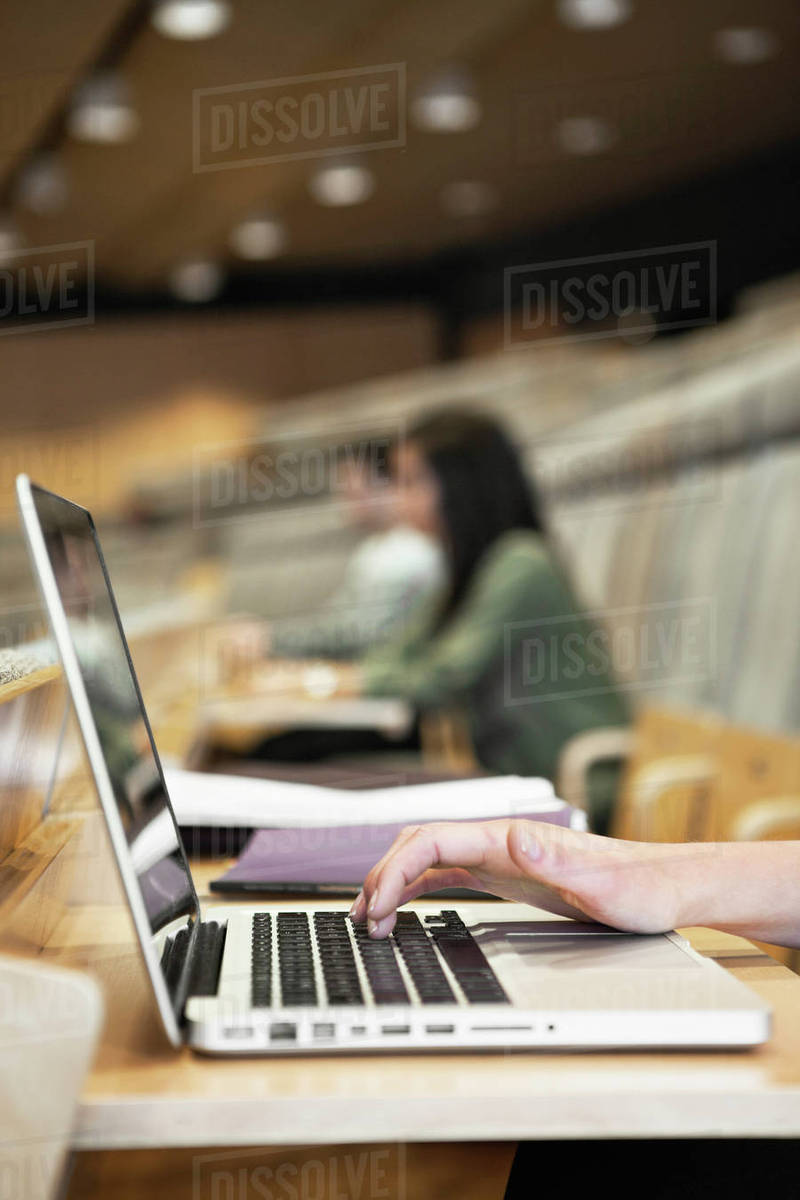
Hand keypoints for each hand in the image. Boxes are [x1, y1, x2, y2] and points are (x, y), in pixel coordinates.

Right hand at [350, 819, 685, 937]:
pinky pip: (447, 873)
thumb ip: (557, 860)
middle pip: (421, 844)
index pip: (433, 839)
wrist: (665, 887)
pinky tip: (402, 907)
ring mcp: (501, 856)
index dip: (394, 868)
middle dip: (383, 876)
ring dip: (394, 882)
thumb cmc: (639, 888)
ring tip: (369, 917)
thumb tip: (513, 837)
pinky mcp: (507, 873)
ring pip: (428, 857)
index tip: (375, 904)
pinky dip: (416, 887)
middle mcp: (501, 841)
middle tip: (363, 918)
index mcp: (512, 839)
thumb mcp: (602, 883)